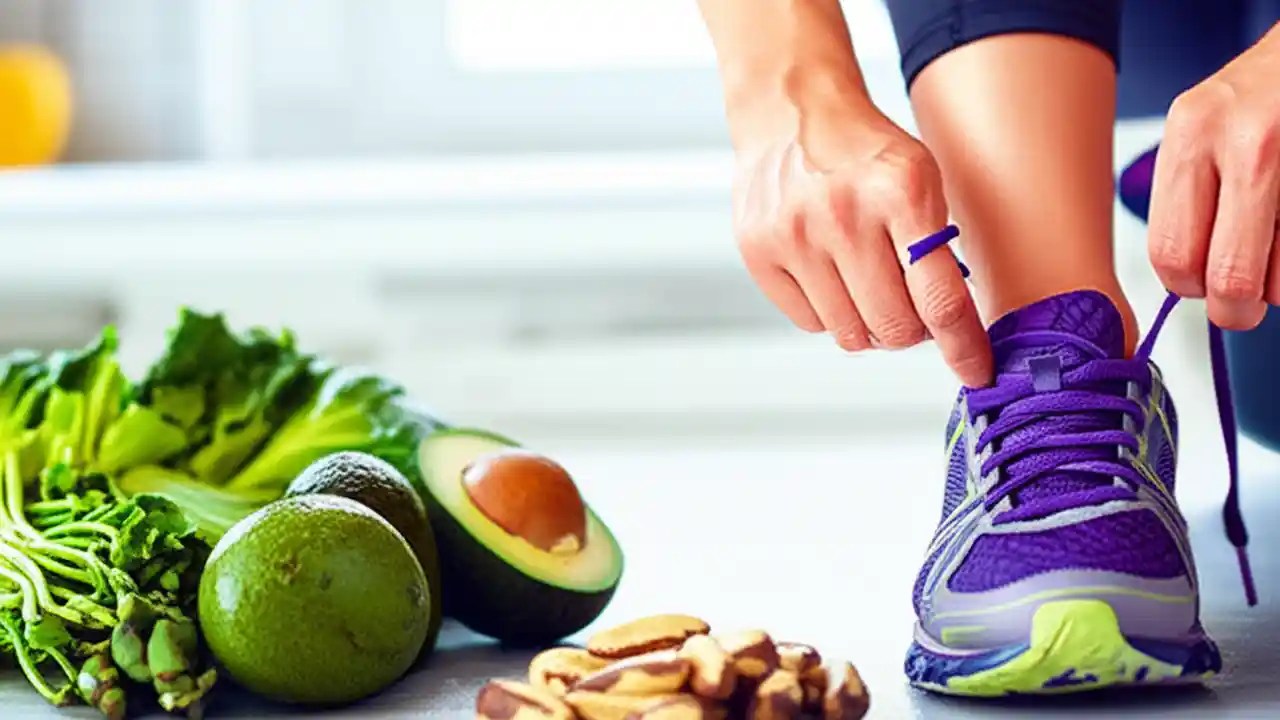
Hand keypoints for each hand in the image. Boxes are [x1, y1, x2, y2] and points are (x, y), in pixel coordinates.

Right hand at [730, 89, 991, 385]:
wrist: (791, 112)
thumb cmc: (863, 152)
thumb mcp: (920, 178)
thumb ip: (936, 248)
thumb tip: (951, 328)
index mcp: (901, 192)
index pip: (941, 300)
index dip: (964, 348)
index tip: (977, 372)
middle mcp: (844, 215)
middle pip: (895, 328)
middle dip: (911, 329)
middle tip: (908, 303)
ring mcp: (795, 236)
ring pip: (850, 334)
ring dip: (868, 323)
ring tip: (865, 283)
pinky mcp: (759, 252)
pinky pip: (810, 322)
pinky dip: (828, 311)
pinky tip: (828, 273)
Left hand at [1147, 24, 1279, 329]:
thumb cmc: (1266, 93)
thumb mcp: (1203, 127)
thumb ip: (1188, 197)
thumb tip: (1186, 282)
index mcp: (1193, 132)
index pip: (1172, 252)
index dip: (1188, 286)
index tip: (1202, 286)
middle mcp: (1247, 140)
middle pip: (1229, 277)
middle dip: (1236, 307)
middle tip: (1243, 303)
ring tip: (1278, 244)